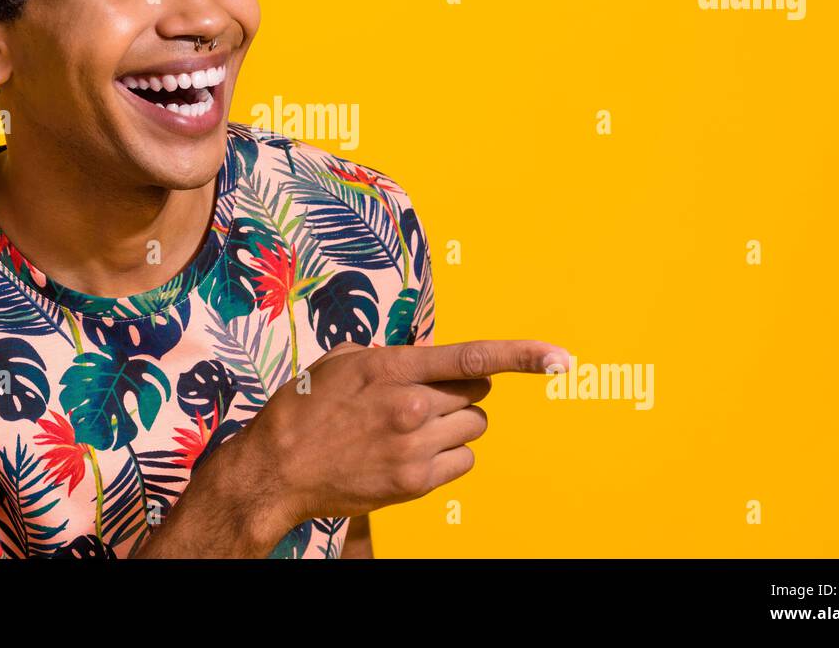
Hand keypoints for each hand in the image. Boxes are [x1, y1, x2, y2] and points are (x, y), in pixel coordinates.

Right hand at [237, 339, 569, 529]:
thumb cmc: (306, 409)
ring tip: (412, 428)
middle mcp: (410, 407)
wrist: (278, 469)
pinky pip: (464, 460)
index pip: (471, 357)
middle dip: (458, 391)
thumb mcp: (342, 362)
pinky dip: (448, 455)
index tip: (560, 357)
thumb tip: (428, 359)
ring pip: (474, 427)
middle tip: (421, 399)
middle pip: (476, 393)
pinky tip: (412, 453)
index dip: (523, 356)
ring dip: (454, 424)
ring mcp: (415, 448)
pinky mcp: (416, 483)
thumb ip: (393, 356)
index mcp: (393, 368)